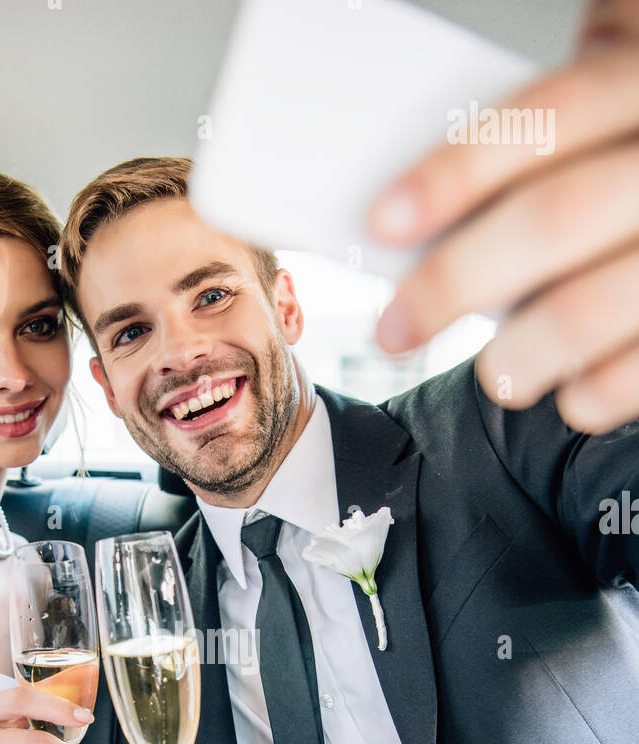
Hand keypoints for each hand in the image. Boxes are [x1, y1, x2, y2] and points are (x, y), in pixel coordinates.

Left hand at [368, 1, 638, 433]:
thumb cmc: (638, 157)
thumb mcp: (619, 97)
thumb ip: (549, 123)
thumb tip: (423, 199)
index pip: (546, 118)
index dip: (455, 174)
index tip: (383, 223)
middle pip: (553, 219)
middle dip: (453, 282)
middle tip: (397, 330)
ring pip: (587, 308)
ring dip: (518, 355)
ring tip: (497, 373)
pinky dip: (591, 393)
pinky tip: (570, 394)